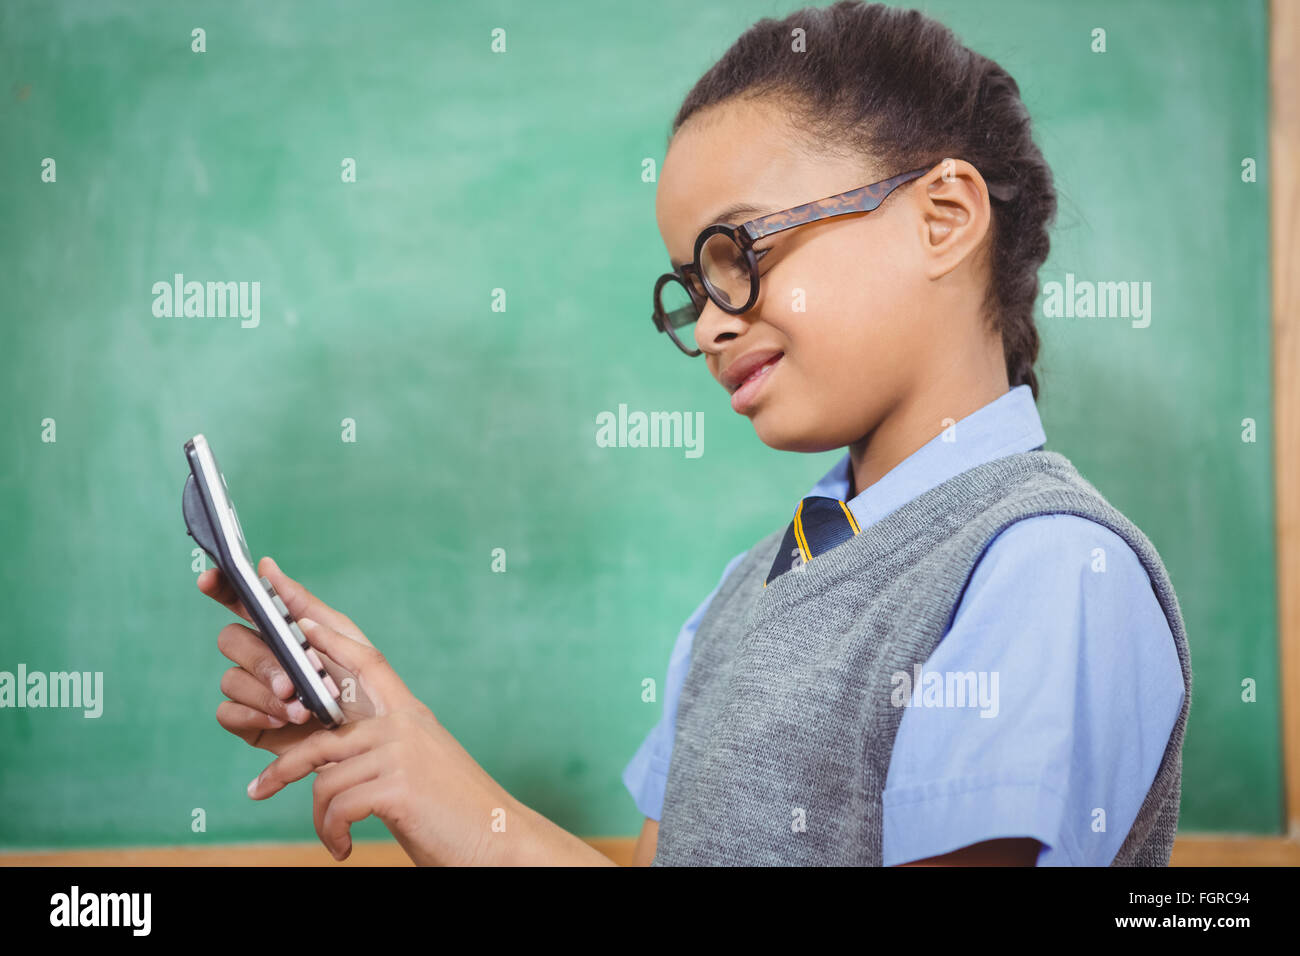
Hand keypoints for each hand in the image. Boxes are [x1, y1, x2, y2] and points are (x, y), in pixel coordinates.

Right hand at [201, 556, 377, 755]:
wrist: (372, 741)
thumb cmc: (363, 686)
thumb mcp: (342, 639)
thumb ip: (302, 604)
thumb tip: (266, 566)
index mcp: (284, 629)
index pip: (242, 600)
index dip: (221, 586)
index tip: (209, 580)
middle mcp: (262, 655)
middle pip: (231, 640)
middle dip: (261, 661)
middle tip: (291, 684)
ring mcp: (253, 689)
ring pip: (230, 679)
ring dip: (266, 695)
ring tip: (301, 710)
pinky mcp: (249, 722)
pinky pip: (226, 713)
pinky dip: (253, 716)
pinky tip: (282, 722)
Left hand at [245, 617, 522, 865]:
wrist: (500, 845)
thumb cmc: (453, 813)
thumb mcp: (416, 771)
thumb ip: (380, 751)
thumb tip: (331, 752)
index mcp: (409, 713)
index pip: (362, 655)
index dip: (324, 627)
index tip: (290, 601)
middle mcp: (405, 721)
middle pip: (320, 712)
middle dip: (280, 739)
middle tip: (256, 789)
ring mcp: (401, 750)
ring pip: (320, 768)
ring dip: (315, 815)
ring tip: (325, 838)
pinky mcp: (397, 785)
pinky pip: (336, 802)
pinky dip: (332, 831)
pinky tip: (343, 847)